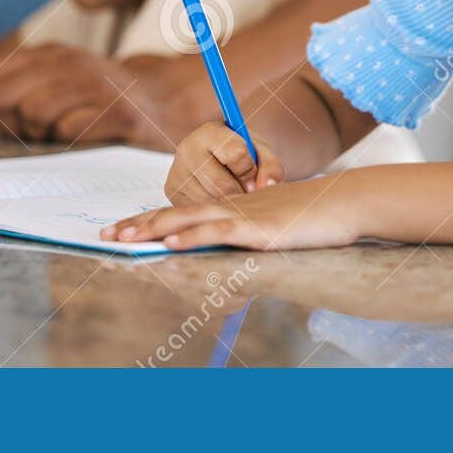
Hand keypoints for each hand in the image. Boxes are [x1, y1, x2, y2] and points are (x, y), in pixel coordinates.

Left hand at [0, 45, 197, 145]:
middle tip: (39, 130)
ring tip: (61, 133)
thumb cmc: (94, 100)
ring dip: (41, 134)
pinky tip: (81, 138)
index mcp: (49, 55)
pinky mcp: (115, 113)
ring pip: (34, 113)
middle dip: (13, 123)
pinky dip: (68, 140)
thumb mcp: (44, 90)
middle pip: (7, 97)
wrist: (162, 102)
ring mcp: (93, 86)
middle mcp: (69, 63)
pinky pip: (70, 130)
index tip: (14, 120)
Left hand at [101, 174, 363, 250]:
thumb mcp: (277, 225)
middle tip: (107, 235)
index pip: (183, 213)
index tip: (122, 228)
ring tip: (124, 238)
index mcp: (233, 207)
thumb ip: (253, 235)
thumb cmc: (316, 216)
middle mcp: (232, 207)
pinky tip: (170, 242)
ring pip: (189, 220)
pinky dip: (190, 236)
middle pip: (177, 214)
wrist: (346, 201)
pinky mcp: (259, 228)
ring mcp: (244, 216)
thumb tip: (234, 251)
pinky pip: (217, 232)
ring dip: (153, 229)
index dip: (151, 220)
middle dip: (139, 225)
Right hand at [165, 121, 284, 203]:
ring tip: (232, 194)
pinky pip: (198, 211)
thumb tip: (267, 185)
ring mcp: (176, 171)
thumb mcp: (261, 153)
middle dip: (239, 193)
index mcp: (210, 132)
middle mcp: (187, 149)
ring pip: (209, 201)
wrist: (218, 160)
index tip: (252, 172)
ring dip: (228, 205)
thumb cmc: (243, 155)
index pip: (235, 154)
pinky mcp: (172, 193)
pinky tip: (220, 202)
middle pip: (220, 184)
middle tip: (245, 191)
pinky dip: (214, 211)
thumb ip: (271, 166)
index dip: (250, 168)